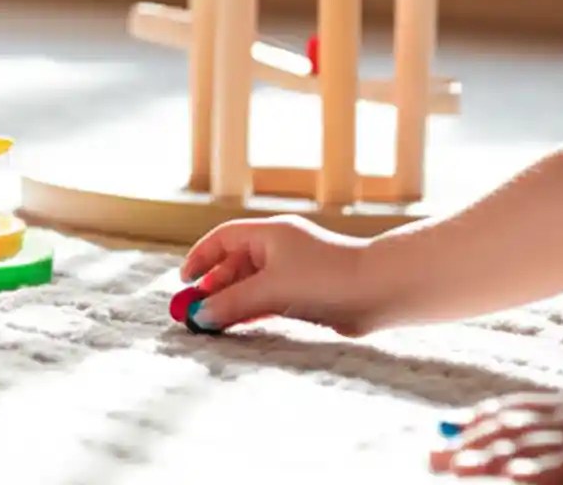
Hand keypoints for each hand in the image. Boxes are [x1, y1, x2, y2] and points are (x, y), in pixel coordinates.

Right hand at [179, 215, 377, 336]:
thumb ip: (233, 302)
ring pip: (250, 286)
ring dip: (230, 303)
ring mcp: (293, 272)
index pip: (224, 238)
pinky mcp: (305, 295)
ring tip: (211, 325)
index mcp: (270, 233)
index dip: (201, 257)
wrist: (379, 291)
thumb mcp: (272, 289)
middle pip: (234, 264)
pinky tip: (238, 328)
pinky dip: (250, 312)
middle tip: (193, 312)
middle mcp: (280, 249)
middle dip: (213, 287)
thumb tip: (201, 315)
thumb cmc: (327, 278)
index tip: (183, 281)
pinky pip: (267, 302)